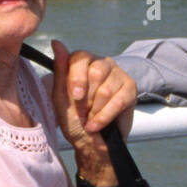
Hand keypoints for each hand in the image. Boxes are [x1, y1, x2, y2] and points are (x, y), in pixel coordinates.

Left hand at [51, 39, 135, 180]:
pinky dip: (104, 117)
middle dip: (87, 98)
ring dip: (95, 110)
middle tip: (83, 111)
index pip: (80, 57)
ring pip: (106, 89)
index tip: (76, 96)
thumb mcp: (60, 97)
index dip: (77, 78)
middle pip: (96, 71)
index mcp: (82, 62)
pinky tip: (98, 125)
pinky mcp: (130, 89)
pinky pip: (118, 100)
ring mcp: (118, 75)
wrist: (91, 143)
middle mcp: (101, 64)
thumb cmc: (74, 121)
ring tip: (90, 118)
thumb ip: (60, 70)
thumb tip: (56, 42)